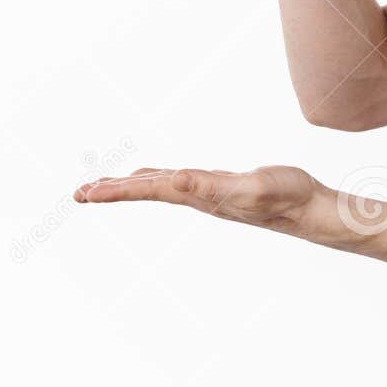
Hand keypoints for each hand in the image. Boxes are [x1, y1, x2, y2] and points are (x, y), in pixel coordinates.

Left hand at [74, 164, 320, 229]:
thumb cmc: (287, 197)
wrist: (310, 210)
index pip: (150, 190)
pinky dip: (158, 178)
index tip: (86, 195)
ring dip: (129, 188)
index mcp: (200, 195)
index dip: (117, 191)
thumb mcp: (252, 186)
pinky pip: (178, 182)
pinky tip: (155, 177)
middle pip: (147, 192)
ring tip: (102, 188)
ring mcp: (208, 194)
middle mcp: (198, 197)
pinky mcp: (219, 188)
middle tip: (77, 195)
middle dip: (111, 192)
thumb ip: (214, 185)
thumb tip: (175, 179)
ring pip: (159, 188)